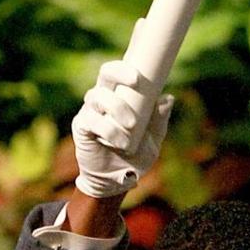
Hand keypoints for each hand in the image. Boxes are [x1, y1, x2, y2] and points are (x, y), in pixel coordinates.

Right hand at [72, 55, 172, 199]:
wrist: (117, 181)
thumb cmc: (135, 157)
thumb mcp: (153, 140)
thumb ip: (159, 121)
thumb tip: (167, 98)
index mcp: (119, 96)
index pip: (118, 73)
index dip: (124, 68)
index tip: (139, 77)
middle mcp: (102, 99)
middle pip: (105, 74)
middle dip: (119, 74)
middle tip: (136, 83)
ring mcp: (90, 112)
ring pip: (98, 96)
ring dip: (118, 108)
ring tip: (131, 129)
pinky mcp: (81, 127)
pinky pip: (92, 120)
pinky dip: (108, 130)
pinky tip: (118, 142)